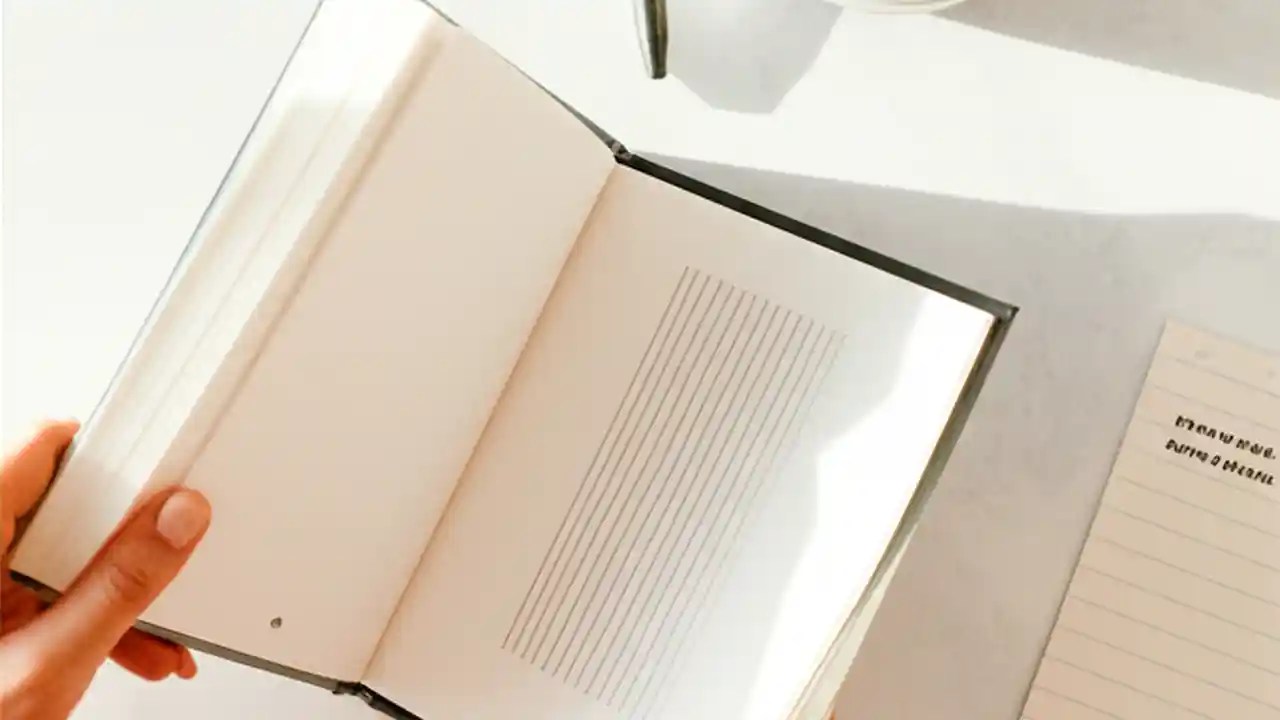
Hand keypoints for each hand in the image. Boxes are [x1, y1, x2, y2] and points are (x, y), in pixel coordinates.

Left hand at [1, 420, 211, 718]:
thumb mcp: (50, 664)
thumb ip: (120, 587)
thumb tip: (176, 520)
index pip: (42, 448)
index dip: (108, 452)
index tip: (161, 470)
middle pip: (66, 505)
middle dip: (127, 543)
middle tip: (162, 566)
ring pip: (66, 551)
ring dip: (118, 587)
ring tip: (150, 633)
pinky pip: (52, 586)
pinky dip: (92, 612)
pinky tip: (125, 647)